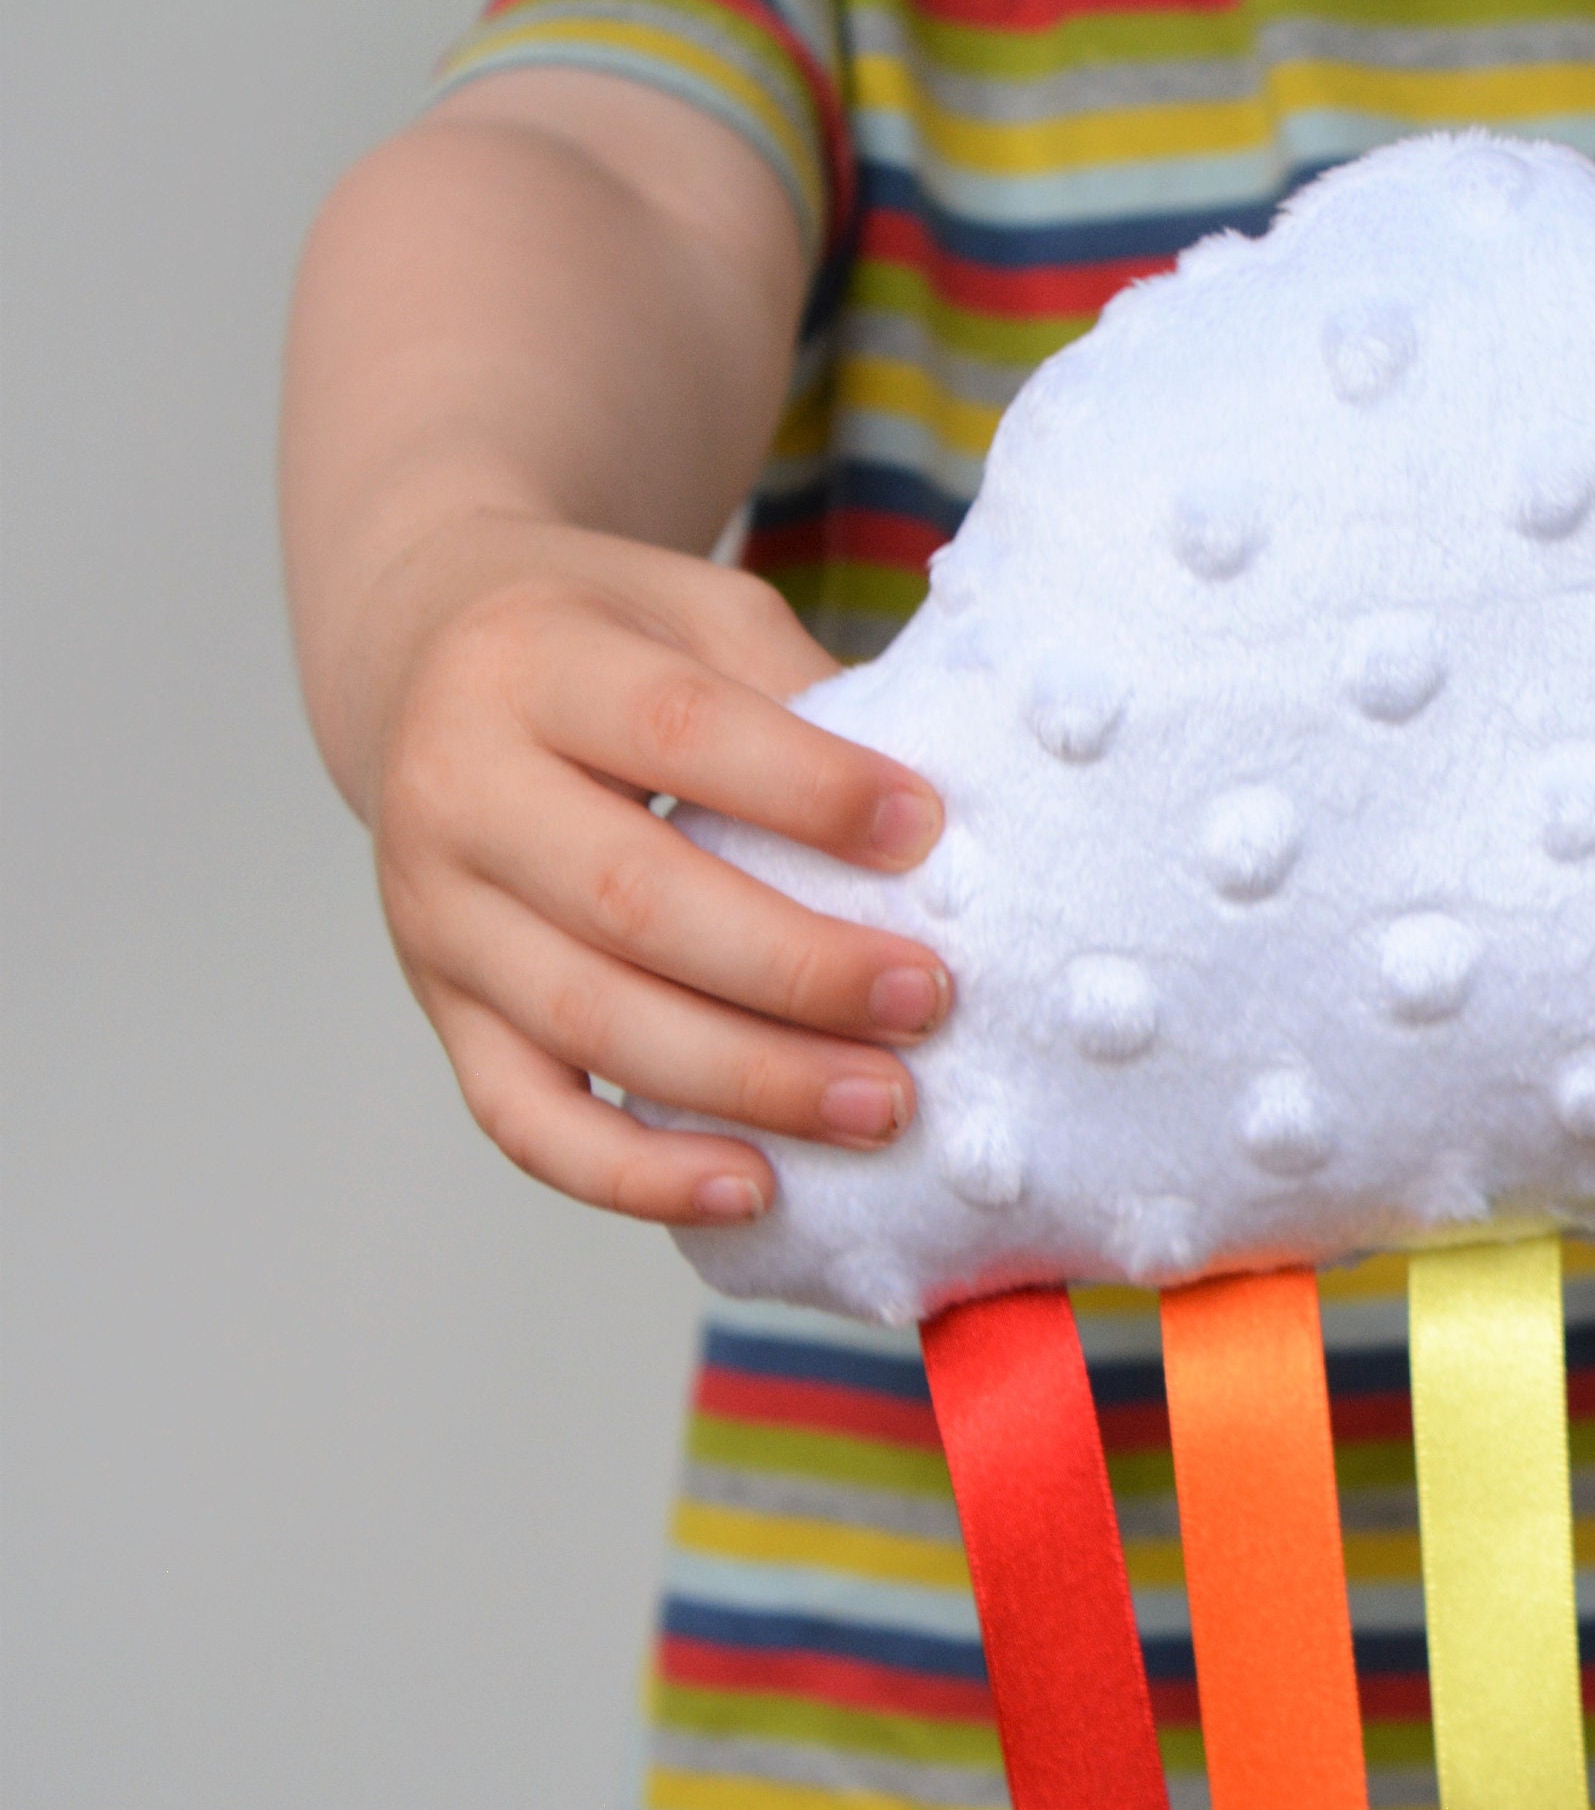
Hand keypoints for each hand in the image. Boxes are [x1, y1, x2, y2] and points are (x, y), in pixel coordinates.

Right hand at [353, 514, 950, 1226]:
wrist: (425, 666)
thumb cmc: (615, 648)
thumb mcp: (699, 617)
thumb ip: (800, 697)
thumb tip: (953, 818)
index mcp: (531, 664)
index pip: (674, 728)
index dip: (807, 788)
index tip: (927, 831)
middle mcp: (461, 794)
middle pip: (633, 901)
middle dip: (797, 968)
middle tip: (928, 1002)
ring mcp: (437, 921)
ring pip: (591, 1024)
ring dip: (752, 1082)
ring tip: (884, 1107)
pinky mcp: (446, 1016)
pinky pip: (528, 1122)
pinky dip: (640, 1176)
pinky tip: (755, 1191)